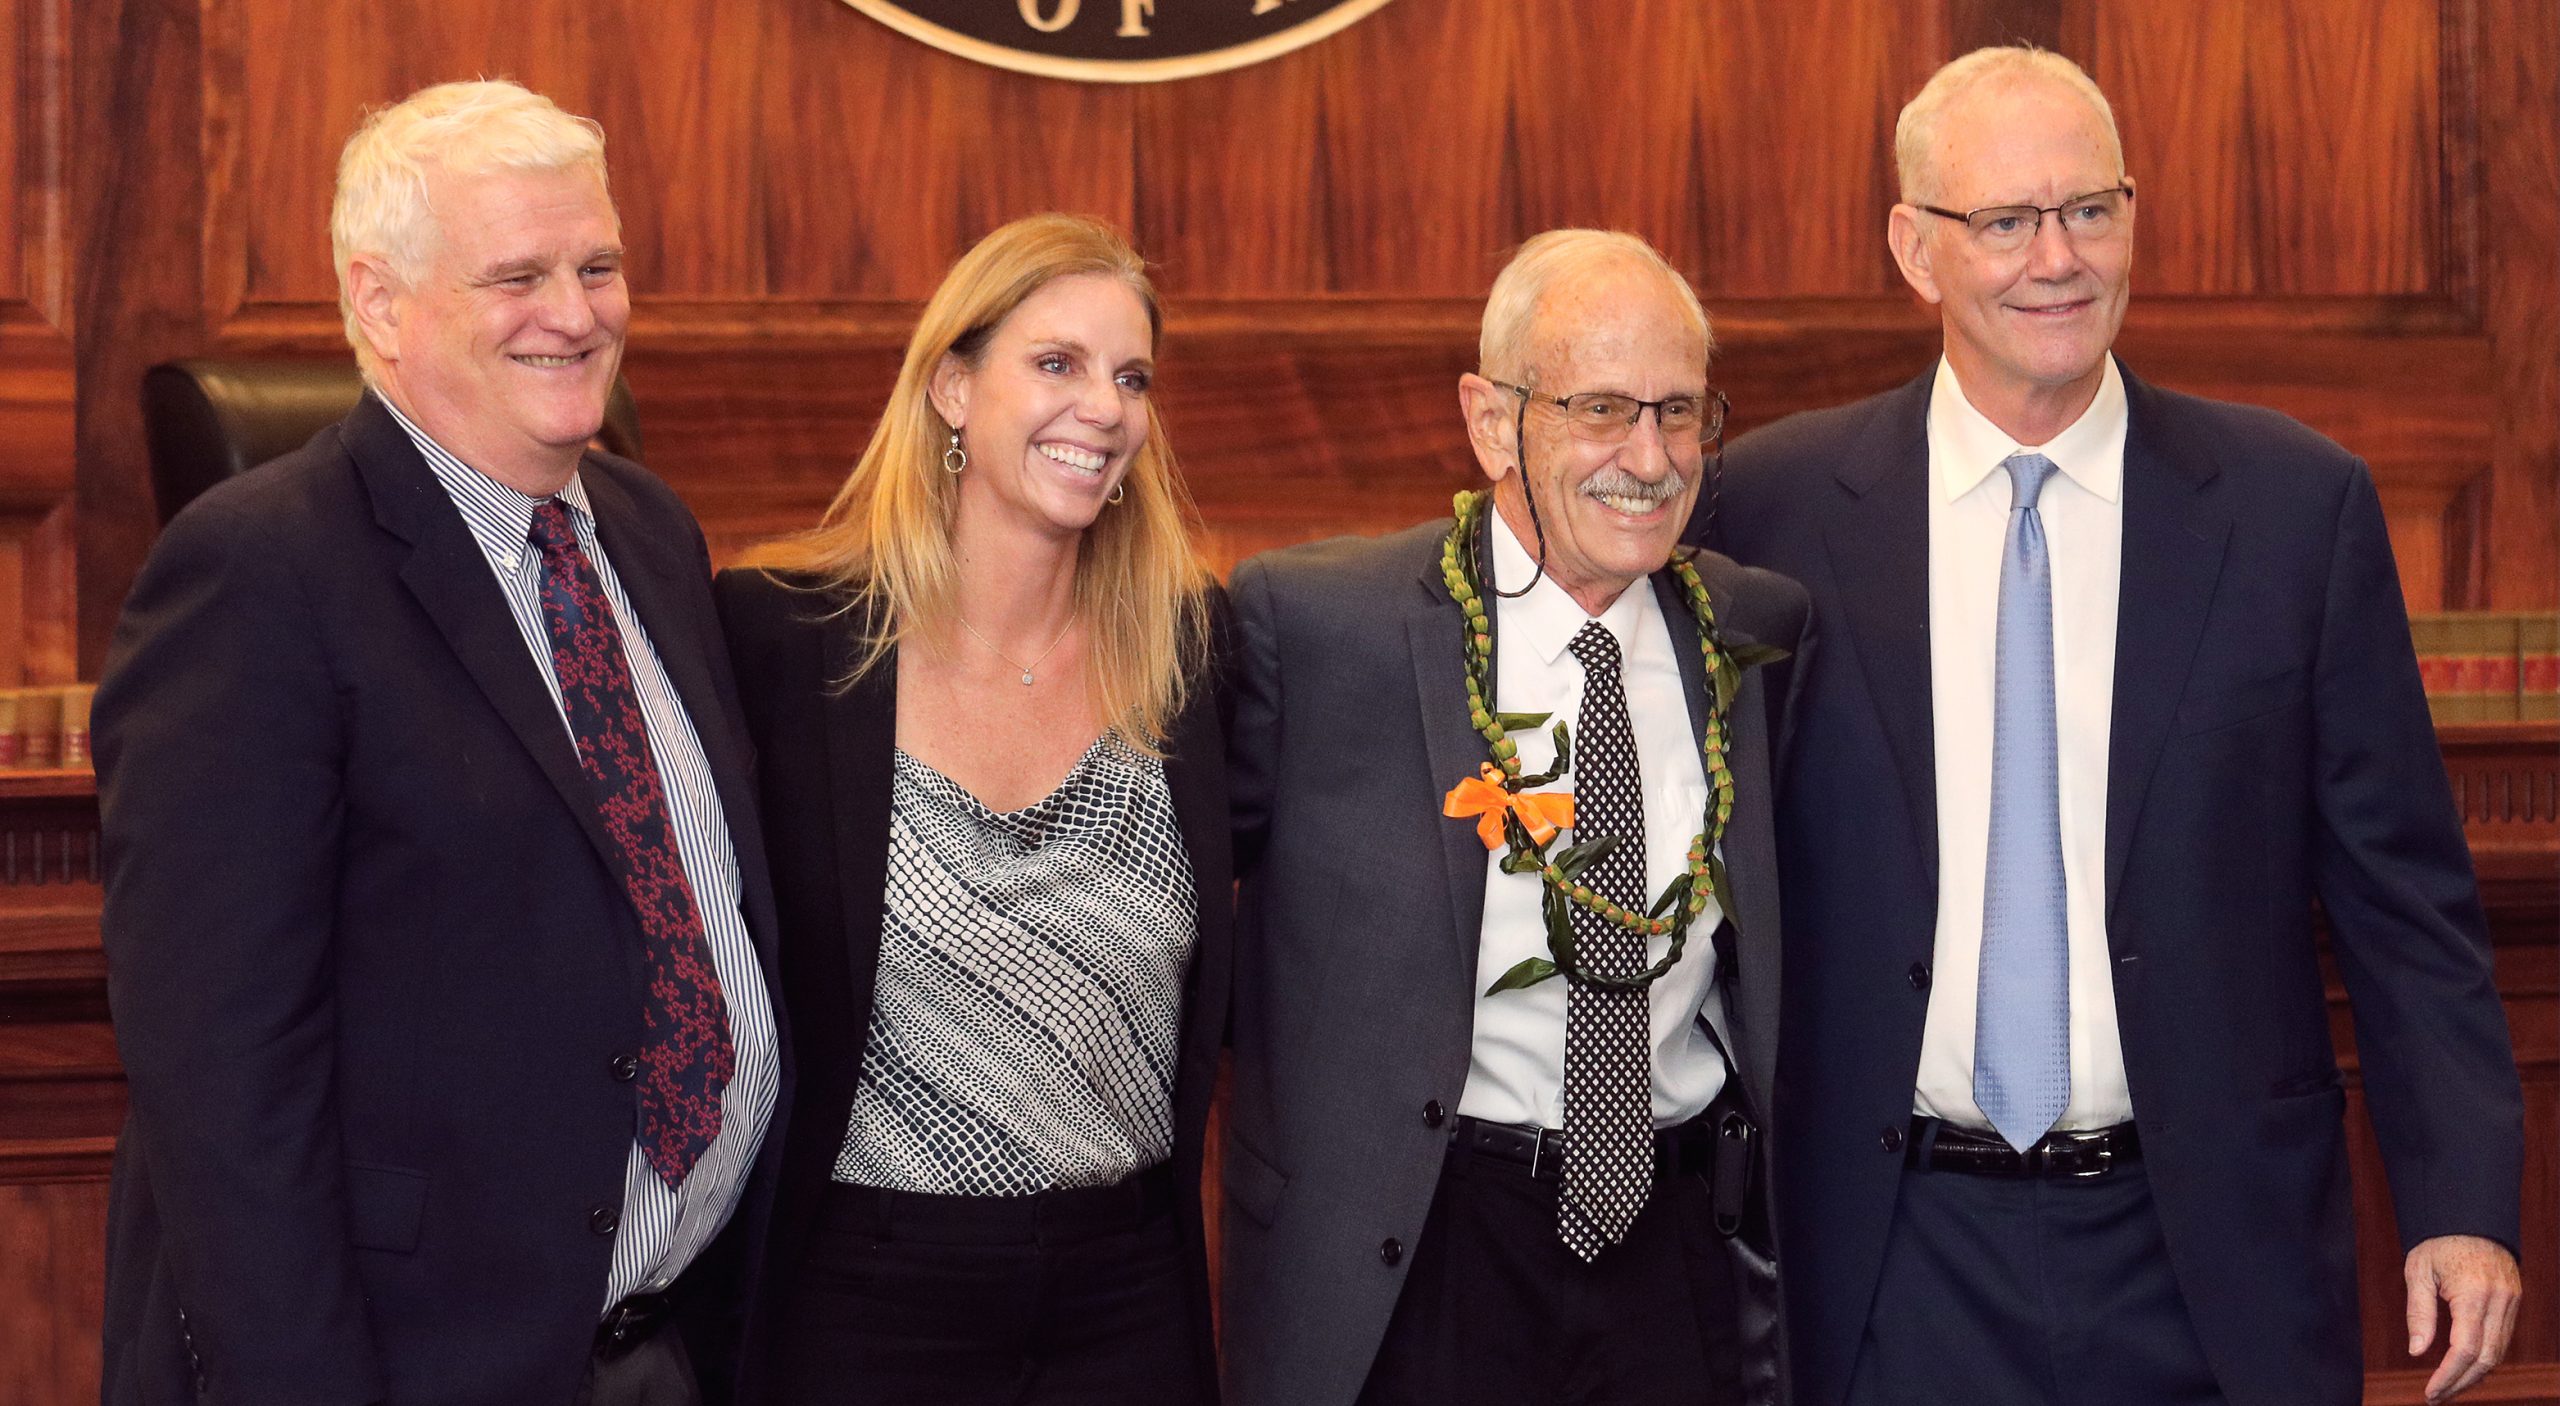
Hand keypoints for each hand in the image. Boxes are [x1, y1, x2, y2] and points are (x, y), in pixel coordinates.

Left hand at [2405, 1234, 2521, 1402]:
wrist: (2473, 1217)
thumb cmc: (2439, 1243)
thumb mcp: (2418, 1271)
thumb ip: (2419, 1313)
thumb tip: (2417, 1352)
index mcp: (2474, 1294)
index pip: (2466, 1349)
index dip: (2448, 1376)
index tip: (2430, 1393)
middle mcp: (2499, 1302)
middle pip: (2487, 1359)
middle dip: (2461, 1383)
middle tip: (2436, 1397)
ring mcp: (2512, 1303)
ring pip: (2499, 1353)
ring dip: (2474, 1375)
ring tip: (2447, 1388)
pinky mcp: (2515, 1303)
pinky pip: (2503, 1340)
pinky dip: (2486, 1359)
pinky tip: (2465, 1369)